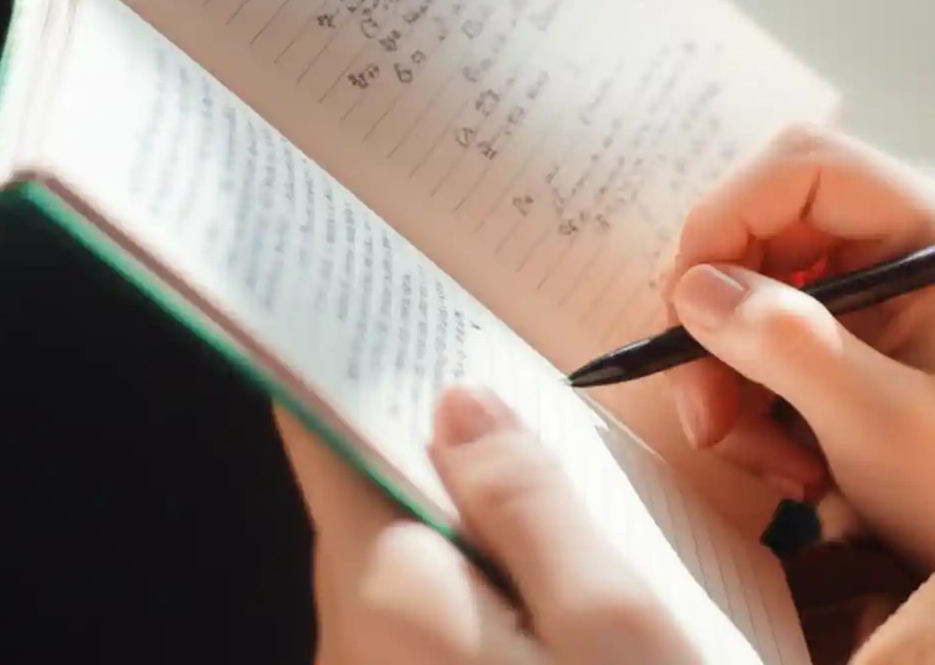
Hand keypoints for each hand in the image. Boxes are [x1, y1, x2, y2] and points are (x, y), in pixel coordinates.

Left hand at [274, 385, 700, 663]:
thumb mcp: (608, 621)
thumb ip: (528, 504)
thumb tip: (462, 406)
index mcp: (387, 594)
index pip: (326, 438)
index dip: (354, 363)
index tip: (386, 303)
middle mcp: (353, 636)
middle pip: (371, 495)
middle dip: (432, 435)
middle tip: (502, 376)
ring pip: (407, 554)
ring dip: (466, 508)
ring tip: (544, 473)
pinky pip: (430, 611)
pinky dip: (478, 572)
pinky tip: (546, 575)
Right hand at [662, 125, 934, 567]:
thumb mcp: (879, 422)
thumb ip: (789, 346)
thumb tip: (694, 289)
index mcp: (930, 232)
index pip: (805, 167)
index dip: (728, 215)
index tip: (684, 300)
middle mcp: (892, 245)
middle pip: (758, 231)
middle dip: (717, 323)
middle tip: (707, 414)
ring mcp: (861, 292)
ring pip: (742, 293)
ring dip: (725, 377)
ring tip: (762, 459)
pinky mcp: (834, 338)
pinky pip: (751, 343)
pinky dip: (743, 403)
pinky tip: (785, 464)